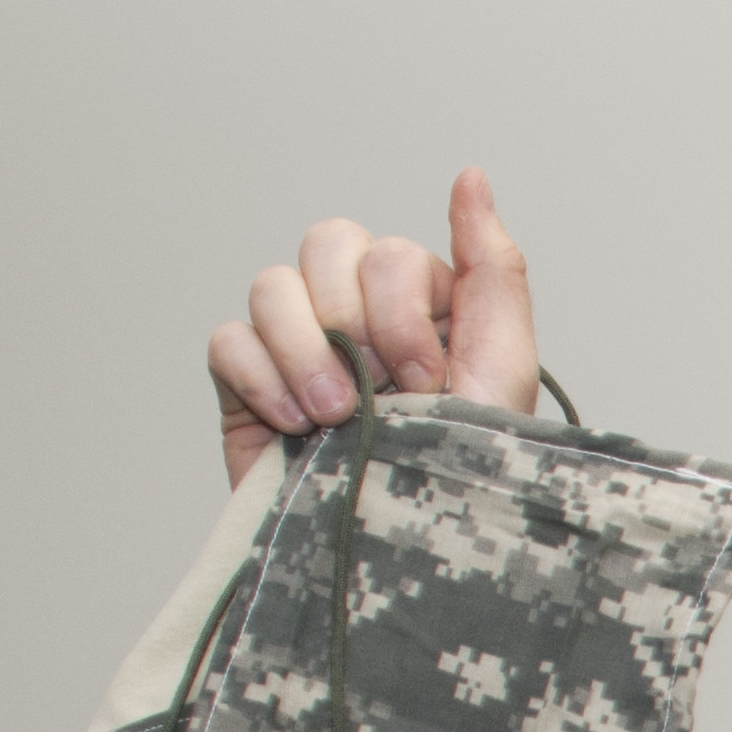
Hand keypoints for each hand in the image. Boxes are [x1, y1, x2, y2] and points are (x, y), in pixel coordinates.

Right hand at [208, 167, 539, 488]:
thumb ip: (492, 265)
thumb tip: (471, 173)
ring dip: (306, 349)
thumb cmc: (469, 472)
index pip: (387, 251)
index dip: (402, 313)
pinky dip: (259, 377)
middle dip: (356, 322)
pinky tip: (295, 427)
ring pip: (271, 285)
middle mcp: (356, 316)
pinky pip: (227, 341)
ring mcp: (299, 350)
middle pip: (325, 245)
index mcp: (419, 304)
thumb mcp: (505, 366)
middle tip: (384, 396)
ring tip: (337, 417)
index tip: (432, 385)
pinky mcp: (249, 390)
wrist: (413, 558)